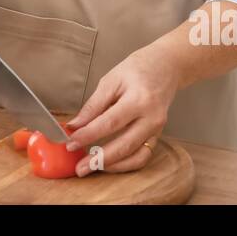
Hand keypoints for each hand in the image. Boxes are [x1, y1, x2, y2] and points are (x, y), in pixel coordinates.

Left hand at [63, 42, 179, 175]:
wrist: (166, 67)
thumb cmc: (137, 70)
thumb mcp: (111, 80)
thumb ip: (93, 105)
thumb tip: (75, 125)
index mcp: (139, 99)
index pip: (110, 122)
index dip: (89, 135)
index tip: (71, 143)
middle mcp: (152, 118)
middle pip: (124, 145)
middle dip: (99, 159)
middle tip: (80, 168)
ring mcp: (158, 129)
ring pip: (136, 157)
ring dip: (113, 166)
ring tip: (92, 168)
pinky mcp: (158, 136)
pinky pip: (143, 156)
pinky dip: (126, 164)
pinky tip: (109, 164)